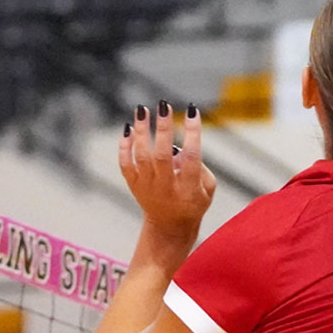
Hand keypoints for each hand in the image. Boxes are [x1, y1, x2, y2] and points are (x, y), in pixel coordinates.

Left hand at [119, 103, 216, 246]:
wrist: (169, 227)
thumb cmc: (193, 203)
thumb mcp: (208, 190)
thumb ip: (201, 168)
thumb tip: (181, 148)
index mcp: (188, 189)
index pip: (191, 158)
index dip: (192, 134)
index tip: (193, 112)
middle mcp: (166, 187)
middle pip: (162, 155)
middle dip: (163, 129)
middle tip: (164, 106)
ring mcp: (147, 186)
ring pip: (141, 156)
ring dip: (141, 131)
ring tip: (142, 110)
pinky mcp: (134, 184)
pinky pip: (125, 164)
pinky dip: (124, 147)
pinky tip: (128, 129)